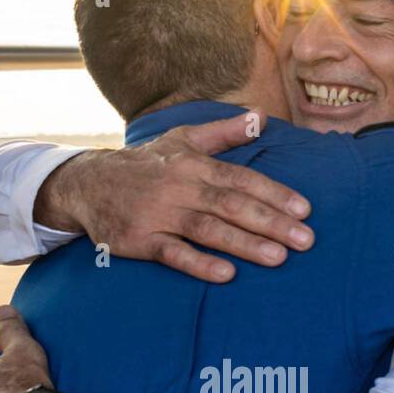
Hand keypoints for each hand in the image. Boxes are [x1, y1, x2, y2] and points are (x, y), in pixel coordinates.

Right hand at [35, 110, 314, 282]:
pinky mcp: (140, 240)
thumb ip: (224, 133)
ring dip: (245, 244)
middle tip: (305, 240)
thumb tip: (261, 118)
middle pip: (232, 205)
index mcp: (194, 165)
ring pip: (208, 229)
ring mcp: (160, 215)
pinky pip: (173, 253)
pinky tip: (226, 274)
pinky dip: (199, 263)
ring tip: (279, 258)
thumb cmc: (145, 164)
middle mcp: (180, 188)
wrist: (88, 184)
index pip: (241, 179)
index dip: (274, 194)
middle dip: (271, 222)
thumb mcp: (182, 139)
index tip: (305, 210)